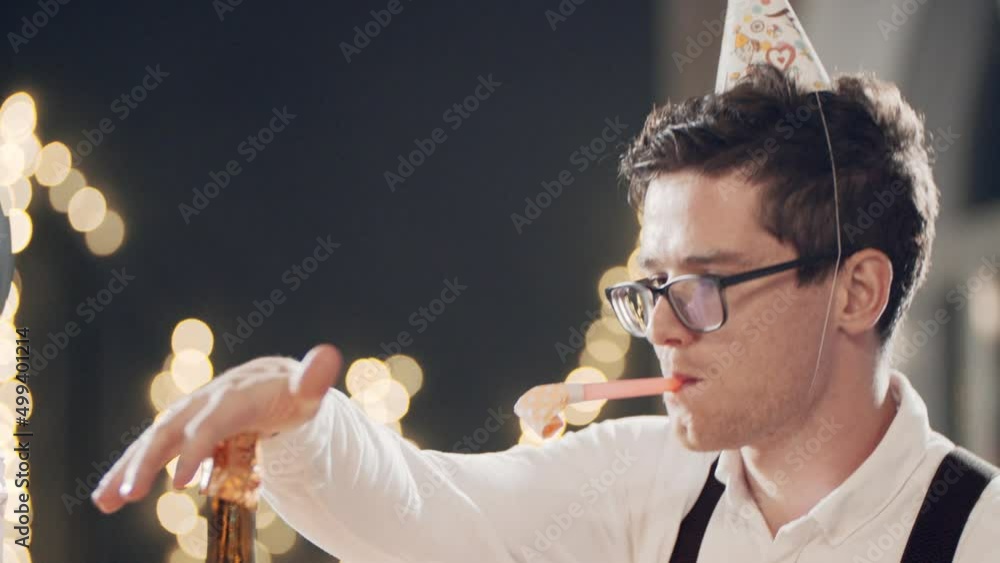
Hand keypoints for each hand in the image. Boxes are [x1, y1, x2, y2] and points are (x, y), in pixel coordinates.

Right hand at [90, 343, 341, 513]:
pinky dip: (129, 471)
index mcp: (236, 393)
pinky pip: (153, 450)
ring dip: (128, 469)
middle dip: (149, 460)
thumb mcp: (306, 391)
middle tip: (131, 494)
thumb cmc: (293, 394)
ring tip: (106, 501)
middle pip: (173, 428)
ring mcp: (190, 414)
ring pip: (154, 440)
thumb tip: (329, 356)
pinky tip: (109, 498)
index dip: (197, 448)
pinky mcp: (181, 430)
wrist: (275, 386)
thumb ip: (314, 379)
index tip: (183, 482)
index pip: (214, 420)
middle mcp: (206, 401)